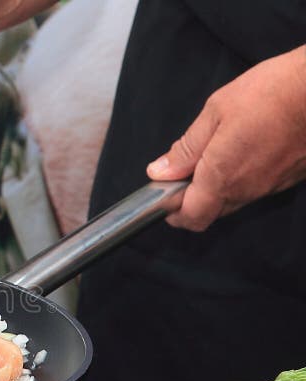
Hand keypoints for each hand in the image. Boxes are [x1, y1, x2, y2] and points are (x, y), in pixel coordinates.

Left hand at [146, 45, 305, 230]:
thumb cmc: (272, 92)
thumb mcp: (216, 112)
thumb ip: (186, 148)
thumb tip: (160, 172)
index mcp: (221, 177)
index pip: (190, 217)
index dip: (173, 212)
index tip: (165, 193)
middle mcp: (247, 190)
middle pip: (210, 212)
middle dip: (192, 200)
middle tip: (185, 171)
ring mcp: (271, 187)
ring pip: (233, 201)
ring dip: (217, 189)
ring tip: (215, 154)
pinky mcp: (289, 179)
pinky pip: (256, 189)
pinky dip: (241, 179)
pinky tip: (243, 151)